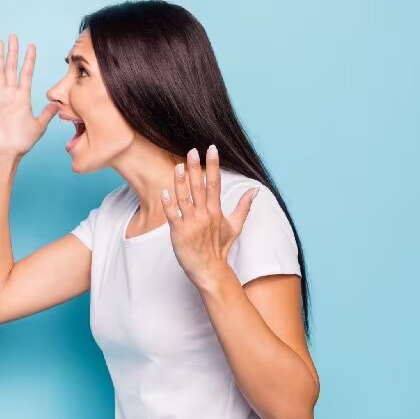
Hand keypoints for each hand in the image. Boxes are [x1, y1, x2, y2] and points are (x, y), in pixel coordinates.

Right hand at [0, 34, 58, 157]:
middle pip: (12, 67)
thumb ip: (47, 113)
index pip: (26, 73)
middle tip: (13, 36)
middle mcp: (10, 94)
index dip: (29, 59)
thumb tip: (57, 105)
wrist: (7, 153)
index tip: (31, 45)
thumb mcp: (39, 125)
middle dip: (13, 51)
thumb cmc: (21, 142)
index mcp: (22, 97)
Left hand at [161, 145, 258, 291]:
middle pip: (199, 187)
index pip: (215, 183)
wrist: (210, 269)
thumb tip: (255, 191)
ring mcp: (192, 223)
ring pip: (185, 198)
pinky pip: (173, 215)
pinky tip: (164, 191)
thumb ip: (243, 207)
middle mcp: (205, 214)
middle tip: (192, 150)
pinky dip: (169, 204)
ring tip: (177, 166)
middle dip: (195, 168)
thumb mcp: (235, 226)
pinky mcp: (180, 232)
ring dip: (180, 182)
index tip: (211, 149)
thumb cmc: (220, 248)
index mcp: (216, 211)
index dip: (213, 165)